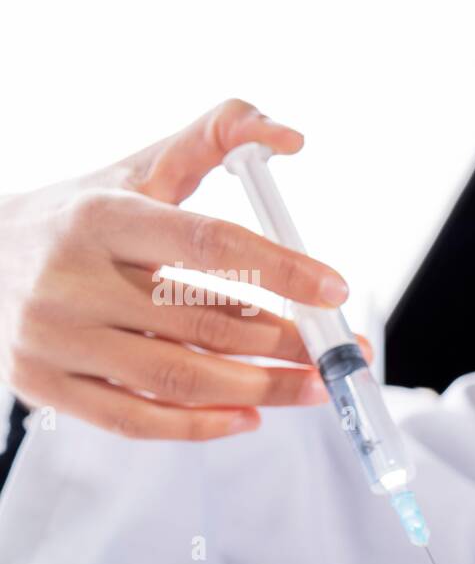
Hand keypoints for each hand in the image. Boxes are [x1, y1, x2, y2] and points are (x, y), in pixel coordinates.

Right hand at [0, 99, 352, 440]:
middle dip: (285, 342)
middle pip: (204, 323)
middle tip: (340, 352)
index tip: (335, 290)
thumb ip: (214, 139)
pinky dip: (202, 426)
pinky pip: (136, 421)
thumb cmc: (82, 218)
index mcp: (102, 217)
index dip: (281, 269)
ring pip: (178, 379)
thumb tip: (288, 136)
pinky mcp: (45, 387)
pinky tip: (250, 416)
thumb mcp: (139, 169)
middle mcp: (71, 279)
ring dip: (260, 390)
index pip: (207, 243)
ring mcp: (54, 339)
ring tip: (312, 386)